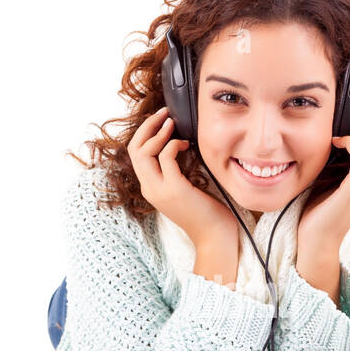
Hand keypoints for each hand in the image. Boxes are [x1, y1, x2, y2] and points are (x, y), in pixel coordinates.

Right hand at [127, 107, 238, 251]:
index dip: (145, 134)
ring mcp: (160, 190)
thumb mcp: (185, 187)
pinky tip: (184, 143)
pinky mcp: (174, 189)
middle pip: (134, 149)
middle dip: (147, 126)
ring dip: (157, 132)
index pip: (135, 154)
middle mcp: (150, 188)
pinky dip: (172, 144)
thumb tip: (178, 143)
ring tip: (171, 122)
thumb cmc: (206, 211)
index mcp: (151, 187)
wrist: (214, 236)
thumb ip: (176, 170)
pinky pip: (165, 157)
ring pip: (143, 152)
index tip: (160, 121)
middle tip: (163, 114)